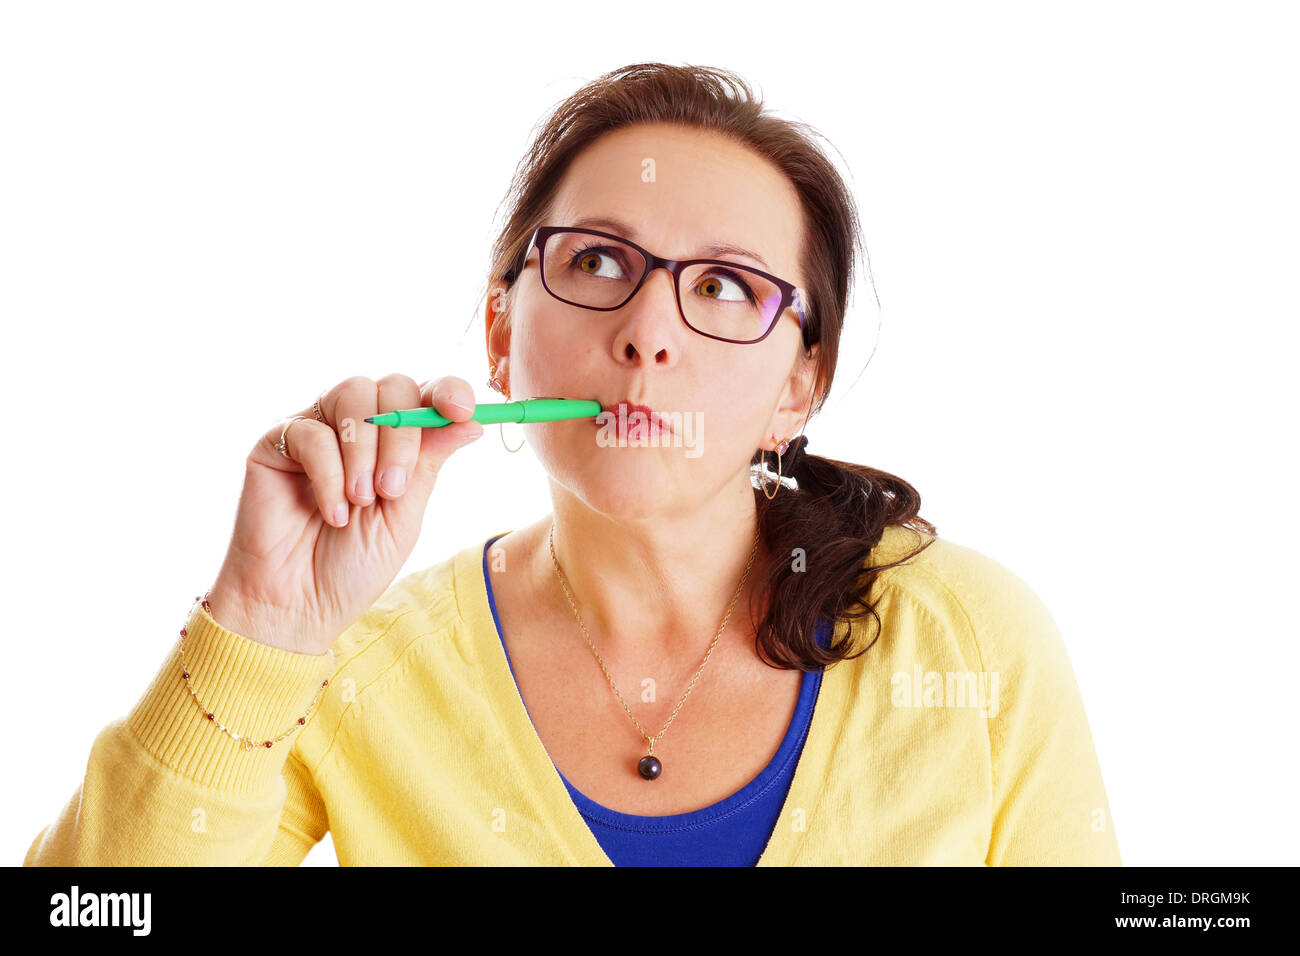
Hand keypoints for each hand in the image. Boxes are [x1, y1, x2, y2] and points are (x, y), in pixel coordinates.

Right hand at [206, 374, 483, 653]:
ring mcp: (317, 429)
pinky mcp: (277, 443)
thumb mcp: (405, 515)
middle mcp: (358, 428)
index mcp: (396, 442)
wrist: (298, 605)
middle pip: (392, 386)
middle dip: (402, 435)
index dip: (448, 390)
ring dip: (364, 451)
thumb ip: (428, 463)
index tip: (461, 410)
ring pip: (353, 394)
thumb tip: (472, 421)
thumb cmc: (353, 567)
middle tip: (393, 489)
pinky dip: (328, 474)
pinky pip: (311, 431)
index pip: (427, 394)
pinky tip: (332, 513)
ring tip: (361, 501)